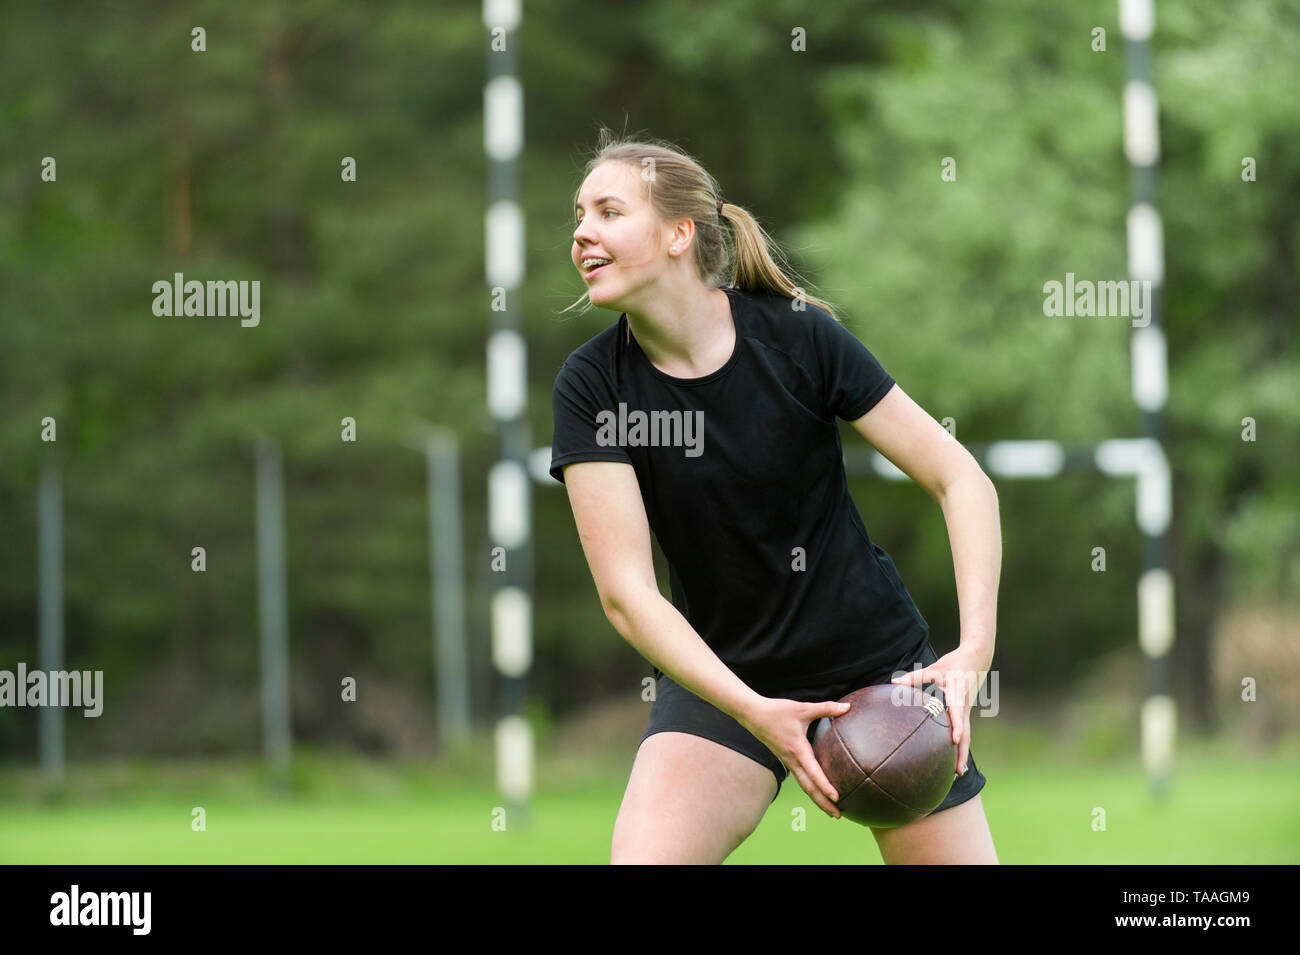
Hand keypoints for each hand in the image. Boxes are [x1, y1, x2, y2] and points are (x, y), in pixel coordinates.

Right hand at [738, 696, 851, 818]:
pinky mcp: (786, 759)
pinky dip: (810, 788)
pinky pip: (800, 778)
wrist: (752, 714)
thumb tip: (847, 707)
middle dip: (823, 802)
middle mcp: (792, 759)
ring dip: (817, 798)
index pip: (813, 772)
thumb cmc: (777, 711)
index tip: (836, 797)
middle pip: (808, 787)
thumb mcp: (803, 708)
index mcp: (797, 749)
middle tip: (838, 815)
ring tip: (830, 810)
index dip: (824, 785)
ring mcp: (788, 761)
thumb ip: (826, 708)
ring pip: (803, 785)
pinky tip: (817, 789)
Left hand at [890, 644, 991, 778]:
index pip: (958, 715)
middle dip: (962, 753)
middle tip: (957, 772)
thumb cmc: (954, 664)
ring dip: (963, 752)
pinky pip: (964, 730)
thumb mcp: (934, 669)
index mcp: (957, 696)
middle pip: (966, 734)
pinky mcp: (965, 711)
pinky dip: (961, 744)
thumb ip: (914, 677)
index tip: (955, 740)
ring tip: (957, 772)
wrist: (977, 659)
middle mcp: (964, 707)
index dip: (958, 727)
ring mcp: (966, 711)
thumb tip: (894, 682)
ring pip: (967, 735)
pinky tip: (953, 755)